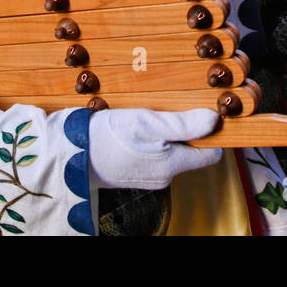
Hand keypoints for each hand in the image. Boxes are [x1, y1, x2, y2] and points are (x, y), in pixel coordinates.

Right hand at [88, 108, 222, 189]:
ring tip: (148, 117)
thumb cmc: (108, 137)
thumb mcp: (148, 122)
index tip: (204, 113)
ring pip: (171, 151)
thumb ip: (183, 124)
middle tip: (169, 109)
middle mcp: (165, 176)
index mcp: (173, 165)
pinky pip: (154, 155)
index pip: (211, 154)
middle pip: (191, 150)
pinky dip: (150, 141)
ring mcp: (149, 177)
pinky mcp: (136, 173)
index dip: (211, 133)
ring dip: (165, 134)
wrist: (72, 153)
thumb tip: (214, 121)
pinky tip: (135, 129)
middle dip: (185, 130)